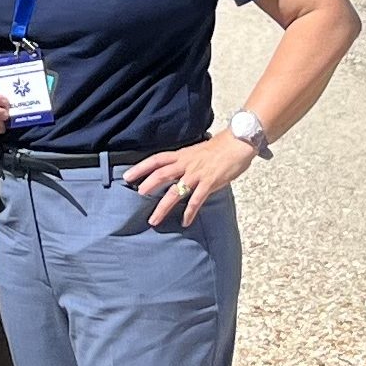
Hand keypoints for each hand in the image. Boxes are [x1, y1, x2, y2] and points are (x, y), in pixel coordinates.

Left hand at [124, 134, 256, 228]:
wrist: (238, 143)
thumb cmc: (218, 148)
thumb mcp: (196, 152)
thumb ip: (184, 162)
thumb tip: (173, 170)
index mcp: (182, 155)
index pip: (156, 160)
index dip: (141, 167)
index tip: (127, 176)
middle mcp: (186, 164)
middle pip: (162, 174)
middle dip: (148, 185)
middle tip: (137, 196)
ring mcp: (197, 174)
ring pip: (176, 191)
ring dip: (163, 206)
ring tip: (154, 219)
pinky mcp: (210, 182)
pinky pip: (197, 200)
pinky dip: (190, 212)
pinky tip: (185, 222)